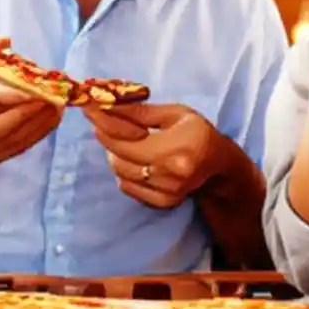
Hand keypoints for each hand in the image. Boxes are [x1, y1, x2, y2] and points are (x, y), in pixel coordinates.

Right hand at [0, 47, 62, 178]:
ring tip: (58, 107)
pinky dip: (35, 136)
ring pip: (12, 141)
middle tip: (54, 95)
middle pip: (1, 126)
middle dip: (30, 111)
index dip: (8, 92)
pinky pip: (14, 150)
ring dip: (38, 124)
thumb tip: (4, 40)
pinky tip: (49, 122)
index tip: (32, 82)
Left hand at [86, 103, 222, 208]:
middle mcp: (169, 173)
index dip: (104, 126)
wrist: (217, 163)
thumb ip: (141, 112)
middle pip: (119, 158)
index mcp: (174, 148)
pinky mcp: (162, 203)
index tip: (90, 110)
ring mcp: (166, 191)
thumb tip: (109, 105)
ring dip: (115, 155)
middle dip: (107, 138)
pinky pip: (128, 187)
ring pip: (121, 173)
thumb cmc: (196, 132)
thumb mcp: (174, 114)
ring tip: (124, 142)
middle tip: (103, 123)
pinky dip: (124, 172)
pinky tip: (133, 160)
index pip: (125, 141)